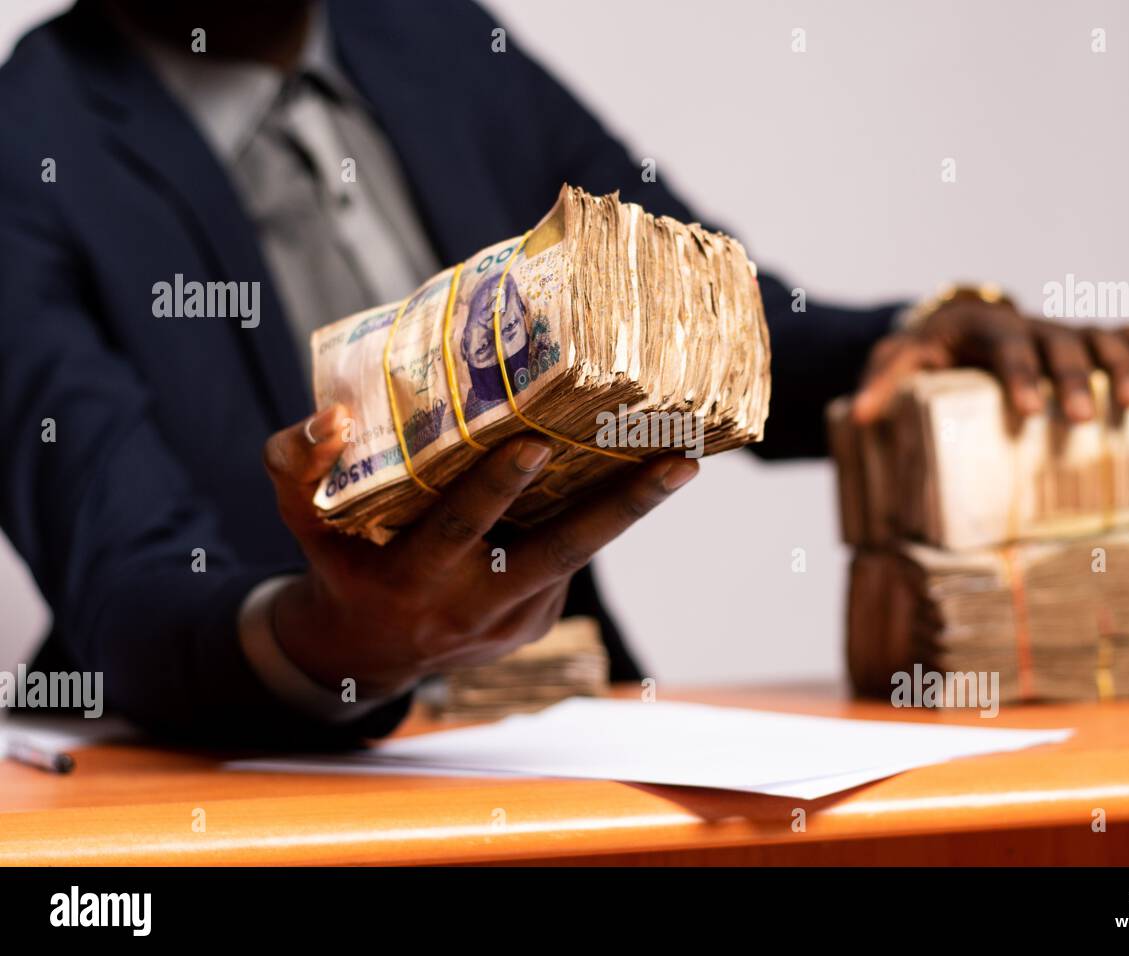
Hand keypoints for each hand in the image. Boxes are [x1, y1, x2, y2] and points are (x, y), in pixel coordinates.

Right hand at [261, 405, 698, 697]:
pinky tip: (624, 473)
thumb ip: (295, 466)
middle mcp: (471, 605)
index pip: (456, 528)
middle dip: (618, 507)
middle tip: (672, 462)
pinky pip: (569, 559)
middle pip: (557, 552)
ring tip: (681, 460)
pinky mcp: (537, 622)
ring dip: (631, 510)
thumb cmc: (340, 562)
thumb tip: (332, 416)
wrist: (367, 651)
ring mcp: (513, 620)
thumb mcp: (303, 520)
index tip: (535, 443)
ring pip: (580, 556)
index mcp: (411, 577)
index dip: (495, 489)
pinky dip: (595, 515)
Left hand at [852, 296, 1128, 424]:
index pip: (1005, 350)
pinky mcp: (1079, 343)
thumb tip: (859, 417)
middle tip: (1080, 422)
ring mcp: (1058, 333)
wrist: (954, 327)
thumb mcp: (897, 361)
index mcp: (985, 330)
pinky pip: (1118, 333)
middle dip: (1073, 382)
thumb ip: (880, 383)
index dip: (1019, 378)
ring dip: (1119, 368)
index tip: (1028, 412)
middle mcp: (1029, 327)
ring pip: (1097, 340)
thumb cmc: (925, 351)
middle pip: (1058, 348)